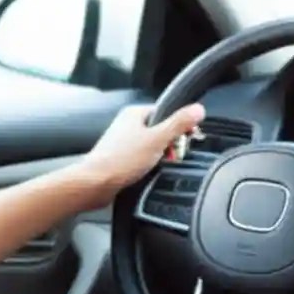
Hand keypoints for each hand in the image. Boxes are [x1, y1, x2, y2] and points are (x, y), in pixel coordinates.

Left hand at [76, 103, 205, 207]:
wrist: (95, 184)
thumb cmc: (123, 159)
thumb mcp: (157, 139)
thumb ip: (179, 124)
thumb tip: (198, 109)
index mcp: (134, 113)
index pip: (165, 113)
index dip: (179, 125)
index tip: (188, 138)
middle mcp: (127, 124)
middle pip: (159, 130)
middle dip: (169, 144)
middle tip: (174, 155)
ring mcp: (122, 142)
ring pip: (150, 146)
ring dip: (160, 156)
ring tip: (161, 166)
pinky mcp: (120, 159)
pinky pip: (141, 159)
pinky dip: (148, 165)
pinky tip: (149, 174)